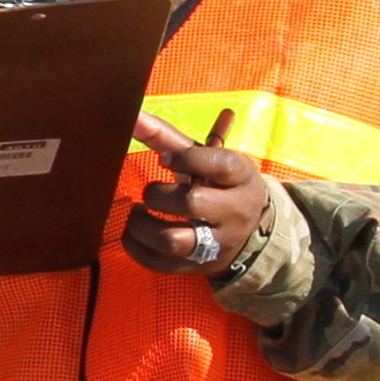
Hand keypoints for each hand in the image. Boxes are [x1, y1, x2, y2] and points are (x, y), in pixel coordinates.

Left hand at [123, 117, 270, 279]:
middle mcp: (234, 211)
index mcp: (240, 176)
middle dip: (159, 195)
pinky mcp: (199, 266)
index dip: (187, 159)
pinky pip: (160, 264)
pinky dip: (136, 247)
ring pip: (175, 240)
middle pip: (193, 203)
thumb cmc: (214, 182)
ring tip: (138, 212)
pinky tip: (134, 231)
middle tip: (151, 191)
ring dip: (143, 226)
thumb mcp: (203, 157)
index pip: (219, 165)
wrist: (248, 230)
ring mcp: (218, 243)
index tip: (163, 159)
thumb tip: (131, 114)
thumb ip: (165, 135)